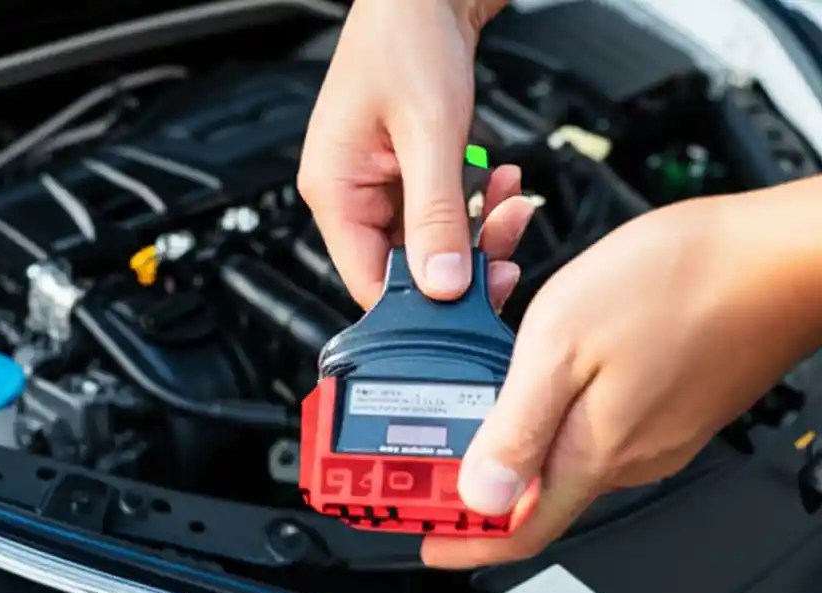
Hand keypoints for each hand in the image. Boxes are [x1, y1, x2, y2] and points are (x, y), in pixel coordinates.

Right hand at [298, 0, 519, 307]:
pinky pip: (443, 213)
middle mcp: (349, 193)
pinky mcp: (407, 173)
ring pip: (432, 243)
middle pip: (404, 267)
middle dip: (462, 262)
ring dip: (478, 231)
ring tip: (510, 203)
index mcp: (333, 189)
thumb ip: (436, 214)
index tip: (471, 302)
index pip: (367, 281)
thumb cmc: (406, 37)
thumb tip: (441, 284)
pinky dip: (477, 205)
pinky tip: (500, 184)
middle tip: (505, 252)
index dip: (419, 303)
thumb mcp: (430, 132)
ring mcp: (379, 185)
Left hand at [423, 177, 821, 568]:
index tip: (428, 541)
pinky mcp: (673, 405)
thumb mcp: (563, 343)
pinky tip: (544, 364)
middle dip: (481, 474)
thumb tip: (477, 497)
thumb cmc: (680, 283)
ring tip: (482, 387)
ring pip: (566, 449)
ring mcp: (657, 434)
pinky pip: (597, 422)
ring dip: (517, 428)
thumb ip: (518, 426)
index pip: (520, 531)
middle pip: (537, 491)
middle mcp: (630, 457)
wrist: (777, 256)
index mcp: (595, 452)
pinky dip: (555, 403)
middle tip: (436, 452)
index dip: (467, 543)